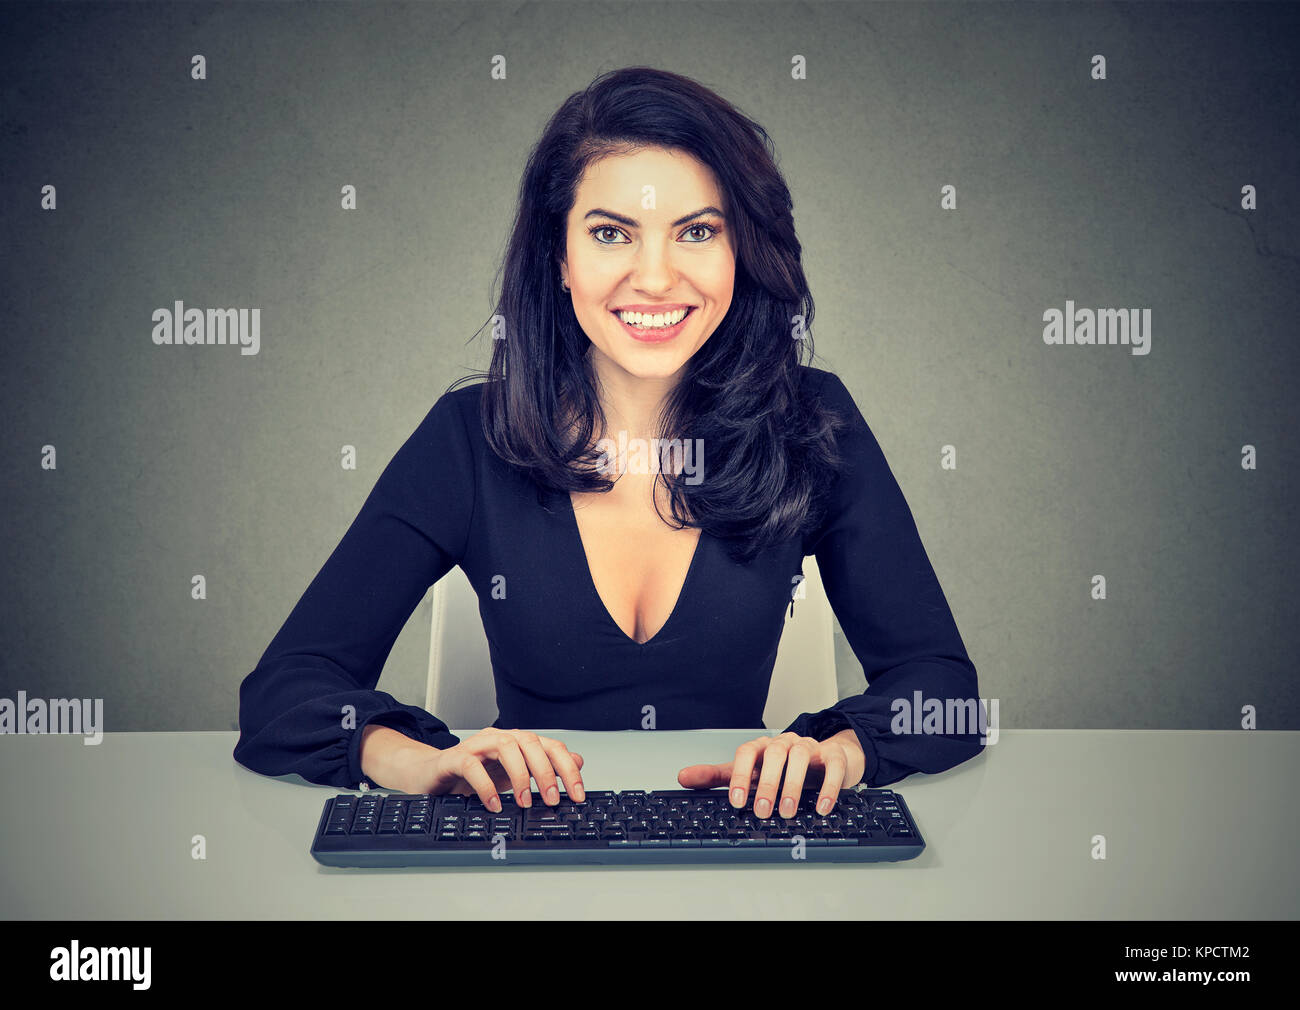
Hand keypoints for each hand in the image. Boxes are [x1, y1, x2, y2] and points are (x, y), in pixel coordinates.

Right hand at [397, 729, 583, 811]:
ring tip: (524, 802)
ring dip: (519, 776)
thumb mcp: (513, 775)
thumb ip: (544, 767)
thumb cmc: (473, 776)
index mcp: (517, 741)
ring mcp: (477, 745)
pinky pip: (472, 765)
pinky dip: (485, 786)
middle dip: (546, 772)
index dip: (567, 768)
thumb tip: (578, 761)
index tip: (577, 794)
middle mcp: (499, 737)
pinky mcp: (455, 757)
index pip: (551, 746)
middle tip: (552, 800)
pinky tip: (494, 804)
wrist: (432, 775)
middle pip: (531, 743)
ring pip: (505, 747)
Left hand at [677, 729, 865, 817]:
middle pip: (775, 754)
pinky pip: (832, 766)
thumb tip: (682, 777)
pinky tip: (821, 807)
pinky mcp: (834, 757)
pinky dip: (827, 787)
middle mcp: (785, 743)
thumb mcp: (749, 773)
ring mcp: (810, 747)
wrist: (826, 759)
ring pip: (801, 756)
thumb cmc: (782, 769)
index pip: (747, 753)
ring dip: (793, 784)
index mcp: (762, 747)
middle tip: (763, 810)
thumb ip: (717, 776)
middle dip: (768, 783)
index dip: (740, 775)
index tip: (737, 801)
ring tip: (788, 811)